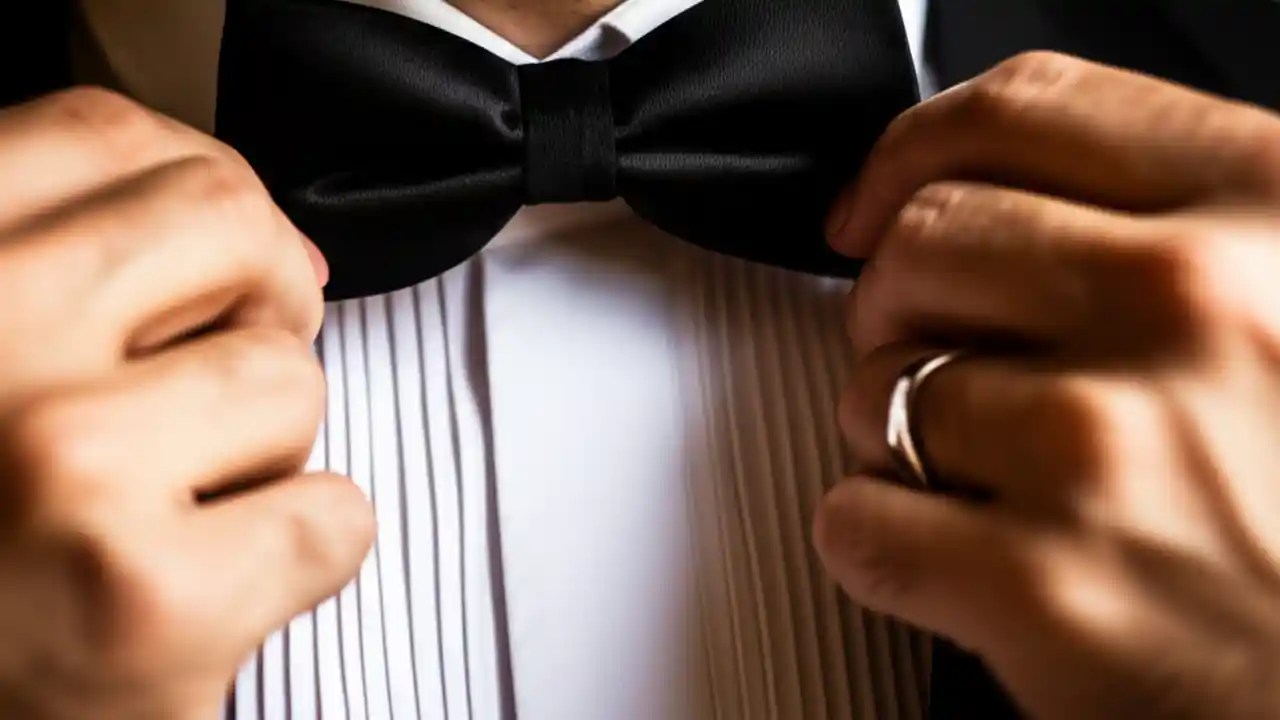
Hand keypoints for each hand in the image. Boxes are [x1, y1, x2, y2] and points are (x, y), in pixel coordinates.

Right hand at [0, 88, 373, 719]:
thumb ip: (92, 270)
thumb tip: (283, 243)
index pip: (103, 136)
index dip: (197, 187)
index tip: (220, 253)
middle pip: (227, 222)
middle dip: (264, 300)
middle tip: (226, 382)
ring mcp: (61, 461)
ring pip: (291, 375)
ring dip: (270, 449)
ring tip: (179, 511)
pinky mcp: (150, 595)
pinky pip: (334, 515)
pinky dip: (301, 555)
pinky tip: (210, 588)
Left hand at [817, 53, 1279, 718]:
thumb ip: (1161, 224)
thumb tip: (968, 190)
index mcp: (1267, 207)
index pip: (1023, 109)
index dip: (916, 151)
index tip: (877, 200)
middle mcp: (1197, 308)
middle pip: (922, 239)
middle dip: (897, 304)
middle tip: (933, 353)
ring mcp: (1113, 449)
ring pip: (878, 383)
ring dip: (897, 433)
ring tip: (987, 478)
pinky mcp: (1045, 588)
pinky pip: (858, 520)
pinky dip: (880, 539)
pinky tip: (960, 554)